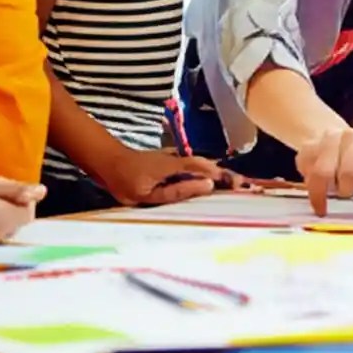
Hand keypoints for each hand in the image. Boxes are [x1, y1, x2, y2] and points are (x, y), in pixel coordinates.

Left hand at [96, 150, 240, 205]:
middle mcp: (177, 159)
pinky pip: (192, 166)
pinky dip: (205, 171)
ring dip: (217, 173)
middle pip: (206, 165)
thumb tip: (207, 185)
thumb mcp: (149, 194)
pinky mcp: (170, 162)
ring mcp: (173, 159)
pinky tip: (211, 178)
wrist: (108, 162)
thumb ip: (178, 191)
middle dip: (225, 175)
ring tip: (235, 183)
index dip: (222, 176)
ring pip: (200, 164)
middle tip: (244, 186)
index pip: (205, 169)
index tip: (239, 184)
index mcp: (175, 167)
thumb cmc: (125, 181)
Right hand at [295, 128, 352, 220]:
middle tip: (347, 194)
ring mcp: (328, 140)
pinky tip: (317, 190)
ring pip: (324, 172)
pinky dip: (311, 188)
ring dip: (327, 190)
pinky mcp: (308, 147)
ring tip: (332, 194)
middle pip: (350, 171)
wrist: (335, 139)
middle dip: (348, 189)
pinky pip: (306, 173)